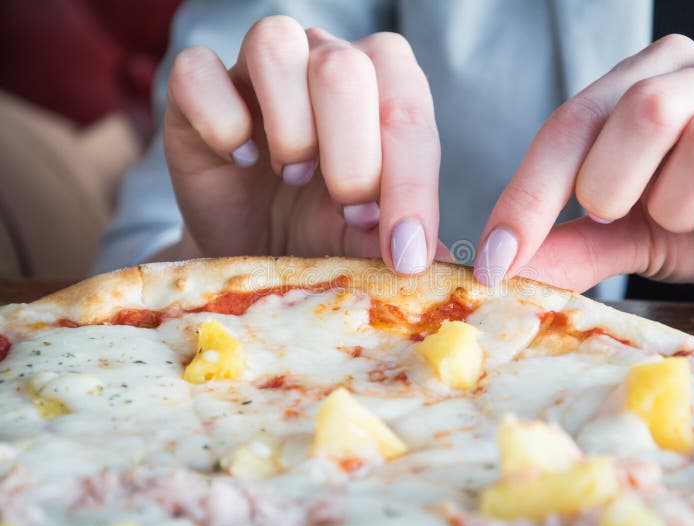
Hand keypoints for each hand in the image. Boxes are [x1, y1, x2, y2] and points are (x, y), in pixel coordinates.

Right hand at [162, 16, 440, 273]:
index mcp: (383, 85)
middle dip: (353, 160)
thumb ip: (401, 239)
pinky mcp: (196, 85)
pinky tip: (238, 160)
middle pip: (345, 69)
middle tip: (346, 210)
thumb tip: (448, 263)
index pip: (407, 112)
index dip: (411, 187)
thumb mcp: (363, 241)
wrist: (247, 244)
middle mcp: (325, 58)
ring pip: (275, 44)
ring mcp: (257, 66)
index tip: (405, 254)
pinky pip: (197, 71)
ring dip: (289, 128)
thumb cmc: (317, 231)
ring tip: (291, 176)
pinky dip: (220, 122)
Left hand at [477, 34, 693, 301]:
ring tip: (690, 223)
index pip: (574, 121)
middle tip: (617, 216)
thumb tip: (505, 266)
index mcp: (658, 77)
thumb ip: (575, 243)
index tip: (497, 259)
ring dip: (679, 210)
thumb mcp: (632, 232)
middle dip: (612, 184)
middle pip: (644, 109)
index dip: (528, 194)